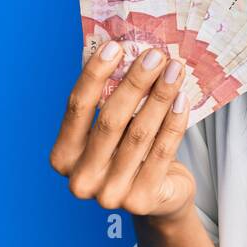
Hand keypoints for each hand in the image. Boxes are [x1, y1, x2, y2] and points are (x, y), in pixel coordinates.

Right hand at [48, 43, 195, 221]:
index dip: (95, 75)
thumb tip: (126, 51)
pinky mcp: (141, 200)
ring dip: (160, 96)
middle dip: (135, 83)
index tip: (115, 47)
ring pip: (139, 133)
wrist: (159, 199)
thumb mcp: (113, 131)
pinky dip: (174, 122)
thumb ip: (110, 101)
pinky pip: (162, 151)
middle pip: (110, 119)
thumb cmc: (130, 155)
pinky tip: (182, 99)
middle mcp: (81, 178)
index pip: (76, 107)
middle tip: (155, 56)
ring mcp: (110, 194)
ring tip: (175, 70)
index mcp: (63, 156)